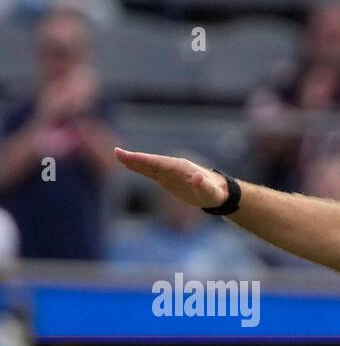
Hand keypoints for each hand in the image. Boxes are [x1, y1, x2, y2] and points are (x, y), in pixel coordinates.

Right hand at [113, 148, 228, 208]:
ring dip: (134, 162)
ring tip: (118, 155)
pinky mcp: (166, 178)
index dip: (145, 160)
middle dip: (135, 158)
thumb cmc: (214, 192)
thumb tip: (198, 178)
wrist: (216, 192)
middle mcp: (173, 167)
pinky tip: (127, 165)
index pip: (160, 163)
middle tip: (117, 152)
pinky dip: (139, 168)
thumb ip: (204, 186)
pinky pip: (150, 172)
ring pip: (149, 166)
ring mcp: (169, 172)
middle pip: (151, 162)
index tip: (131, 156)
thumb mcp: (211, 192)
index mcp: (181, 168)